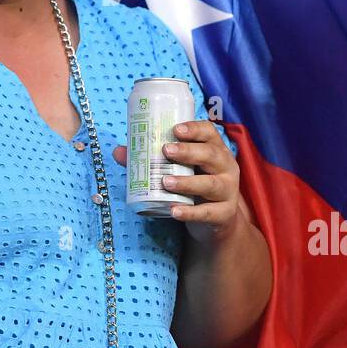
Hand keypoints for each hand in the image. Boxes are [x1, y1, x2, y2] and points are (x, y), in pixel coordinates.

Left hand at [113, 121, 243, 244]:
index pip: (209, 132)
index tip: (175, 129)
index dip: (194, 128)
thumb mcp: (178, 170)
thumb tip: (119, 151)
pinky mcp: (224, 214)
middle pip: (212, 155)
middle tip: (166, 150)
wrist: (215, 219)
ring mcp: (227, 191)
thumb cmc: (194, 185)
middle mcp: (226, 167)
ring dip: (188, 182)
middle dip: (189, 152)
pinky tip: (174, 210)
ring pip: (211, 184)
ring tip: (165, 182)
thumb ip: (150, 160)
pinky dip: (190, 212)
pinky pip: (208, 212)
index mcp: (215, 150)